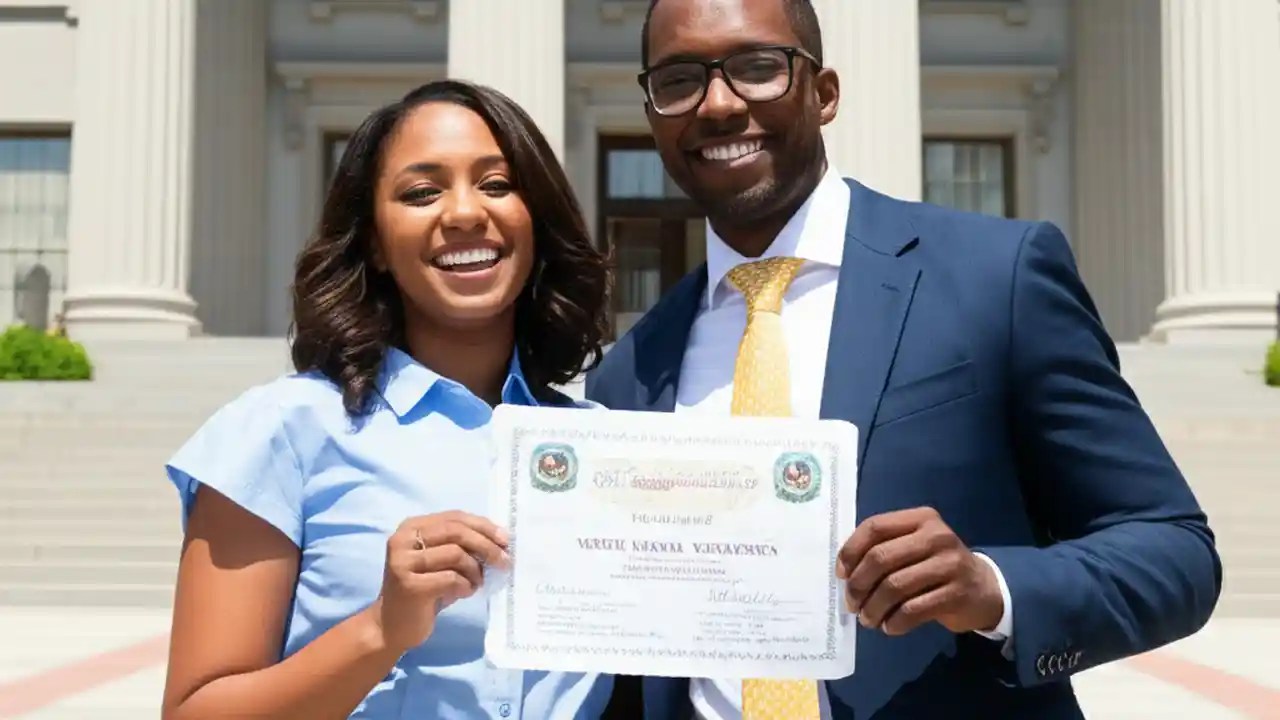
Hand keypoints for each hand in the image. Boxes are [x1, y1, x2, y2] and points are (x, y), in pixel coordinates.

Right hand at [370, 511, 510, 653]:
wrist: (392, 627)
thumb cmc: (424, 592)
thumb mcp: (442, 562)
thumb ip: (462, 546)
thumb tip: (501, 540)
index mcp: (412, 527)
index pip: (454, 517)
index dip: (483, 526)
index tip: (506, 540)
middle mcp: (403, 540)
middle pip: (456, 531)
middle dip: (487, 545)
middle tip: (504, 561)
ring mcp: (403, 562)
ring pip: (456, 554)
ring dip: (475, 570)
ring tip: (475, 583)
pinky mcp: (408, 585)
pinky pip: (451, 578)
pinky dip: (465, 586)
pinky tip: (463, 593)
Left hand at [835, 507, 1001, 636]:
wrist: (983, 589)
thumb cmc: (936, 566)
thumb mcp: (914, 547)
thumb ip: (884, 549)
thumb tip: (844, 573)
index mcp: (921, 518)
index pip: (874, 527)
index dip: (851, 551)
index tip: (841, 574)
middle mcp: (936, 536)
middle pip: (881, 557)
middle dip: (858, 584)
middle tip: (852, 604)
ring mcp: (949, 564)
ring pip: (894, 586)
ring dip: (873, 607)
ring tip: (868, 619)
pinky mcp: (957, 593)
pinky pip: (913, 610)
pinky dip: (895, 622)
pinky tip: (890, 626)